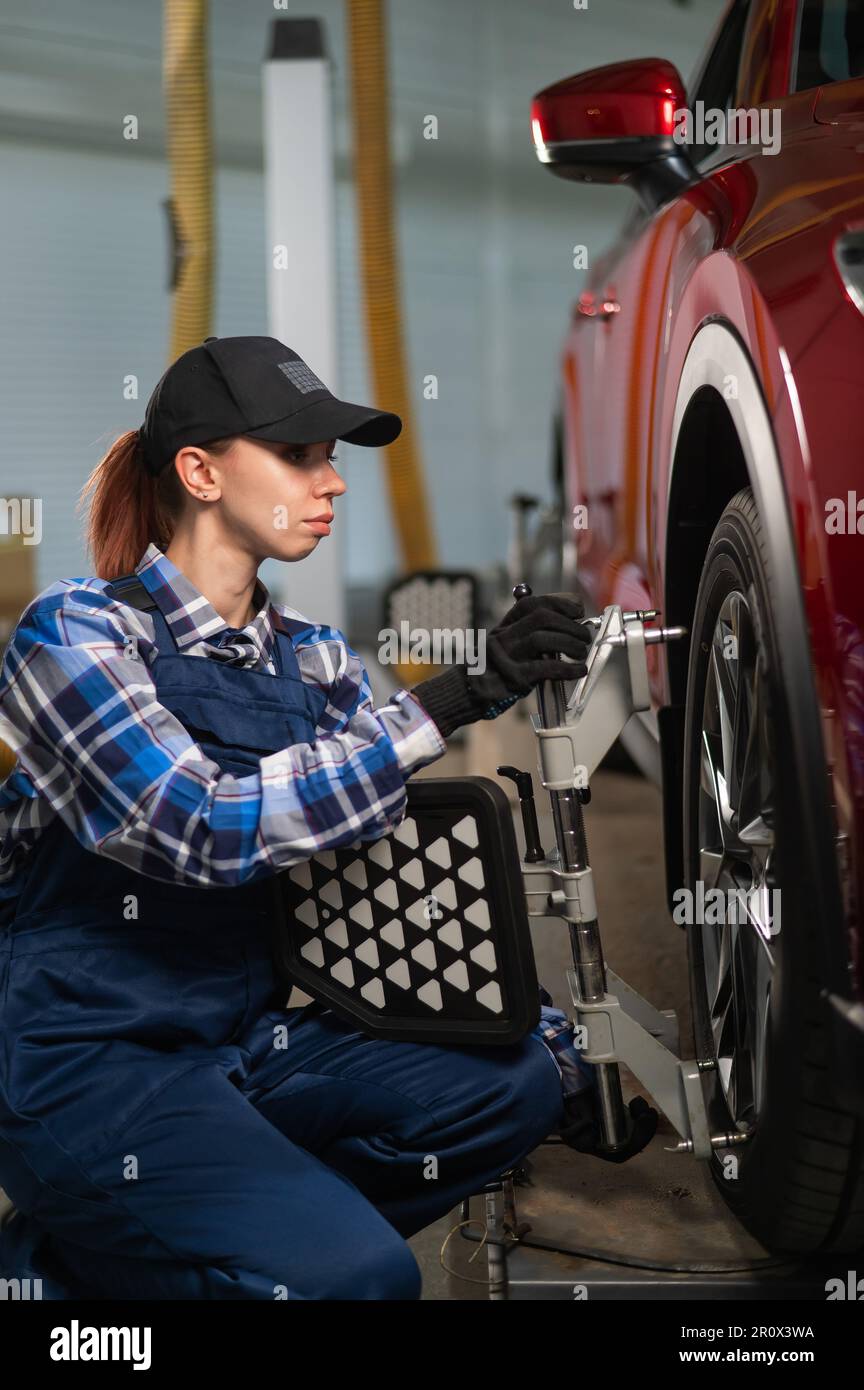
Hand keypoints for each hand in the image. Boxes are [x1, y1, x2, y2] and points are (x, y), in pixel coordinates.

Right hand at [464, 592, 592, 712]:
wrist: (466, 693)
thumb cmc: (492, 671)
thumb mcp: (505, 645)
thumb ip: (527, 635)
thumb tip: (565, 628)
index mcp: (504, 626)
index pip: (532, 603)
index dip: (559, 603)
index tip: (577, 611)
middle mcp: (504, 636)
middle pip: (541, 618)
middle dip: (569, 625)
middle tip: (584, 636)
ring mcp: (507, 656)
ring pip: (544, 638)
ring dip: (570, 643)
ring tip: (581, 652)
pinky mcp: (514, 677)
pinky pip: (545, 668)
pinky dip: (567, 668)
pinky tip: (579, 670)